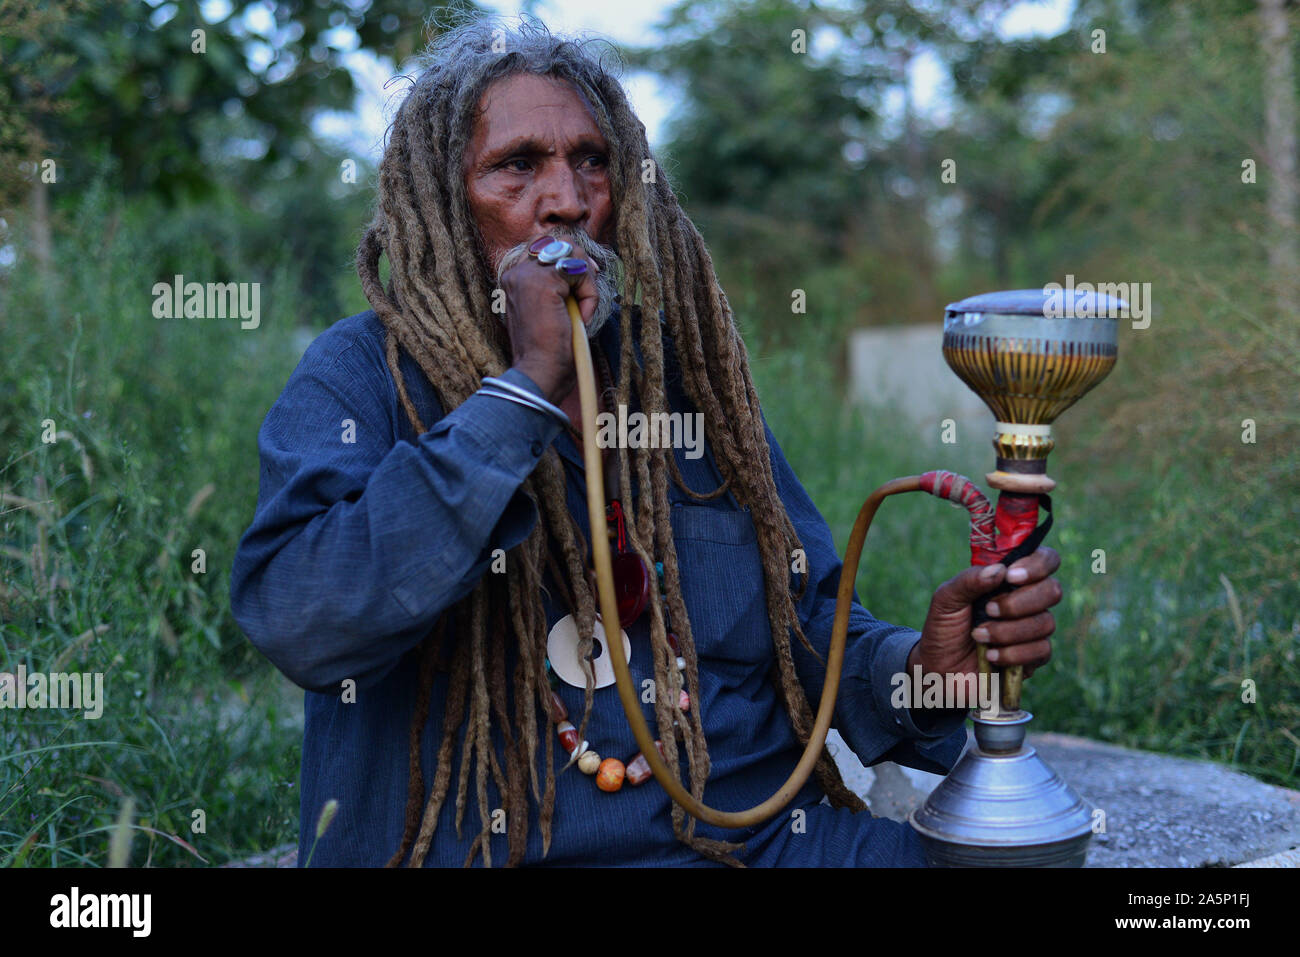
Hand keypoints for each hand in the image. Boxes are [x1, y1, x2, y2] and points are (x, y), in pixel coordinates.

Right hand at [500, 238, 601, 404]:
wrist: (539, 372)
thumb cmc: (546, 350)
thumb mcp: (548, 309)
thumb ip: (556, 285)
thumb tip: (582, 265)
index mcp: (512, 278)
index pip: (545, 247)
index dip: (569, 259)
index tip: (583, 280)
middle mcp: (516, 271)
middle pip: (561, 244)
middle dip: (582, 263)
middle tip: (589, 289)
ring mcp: (528, 274)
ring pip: (573, 254)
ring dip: (586, 281)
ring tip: (582, 310)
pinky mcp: (545, 282)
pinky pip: (581, 272)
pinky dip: (589, 293)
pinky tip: (581, 317)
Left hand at [909, 547, 1062, 697]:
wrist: (938, 670)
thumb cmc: (943, 629)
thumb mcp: (946, 600)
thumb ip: (968, 580)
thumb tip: (999, 569)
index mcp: (1009, 580)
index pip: (1045, 560)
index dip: (1036, 564)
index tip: (1011, 576)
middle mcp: (1027, 601)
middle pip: (1052, 590)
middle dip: (1018, 602)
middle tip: (989, 610)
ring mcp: (1033, 630)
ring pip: (1046, 622)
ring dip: (1008, 631)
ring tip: (979, 636)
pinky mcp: (1034, 658)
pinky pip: (1041, 650)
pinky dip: (1013, 653)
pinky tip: (991, 655)